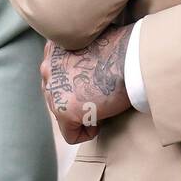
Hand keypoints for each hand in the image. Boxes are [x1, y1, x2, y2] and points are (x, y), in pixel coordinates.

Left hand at [40, 24, 132, 144]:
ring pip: (63, 117)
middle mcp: (47, 69)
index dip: (78, 86)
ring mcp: (54, 91)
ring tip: (103, 104)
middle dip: (77, 102)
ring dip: (82, 114)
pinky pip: (71, 135)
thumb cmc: (123, 49)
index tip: (96, 85)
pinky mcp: (64, 110)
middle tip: (100, 96)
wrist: (133, 56)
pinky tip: (102, 115)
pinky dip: (88, 131)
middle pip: (57, 98)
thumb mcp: (91, 45)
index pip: (57, 78)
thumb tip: (81, 77)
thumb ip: (77, 59)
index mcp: (54, 50)